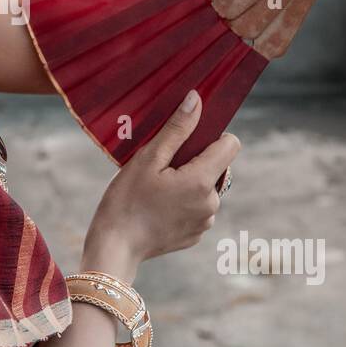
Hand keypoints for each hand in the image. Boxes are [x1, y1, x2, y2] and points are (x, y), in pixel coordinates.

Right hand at [81, 90, 240, 266]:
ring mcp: (204, 222)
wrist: (114, 246)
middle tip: (161, 169)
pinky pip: (196, 209)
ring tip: (156, 190)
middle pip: (216, 167)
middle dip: (194, 162)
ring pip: (205, 189)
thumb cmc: (126, 199)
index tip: (186, 142)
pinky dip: (182, 204)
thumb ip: (177, 129)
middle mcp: (211, 203)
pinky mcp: (194, 235)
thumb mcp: (148, 158)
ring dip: (188, 184)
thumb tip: (197, 100)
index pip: (231, 145)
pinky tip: (157, 208)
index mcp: (203, 180)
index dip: (212, 137)